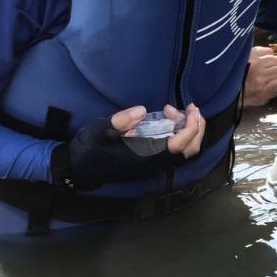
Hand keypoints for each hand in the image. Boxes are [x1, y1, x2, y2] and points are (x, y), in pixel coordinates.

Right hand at [51, 104, 202, 190]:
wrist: (79, 169)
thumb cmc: (88, 149)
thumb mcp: (98, 131)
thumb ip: (119, 121)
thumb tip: (141, 111)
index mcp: (144, 156)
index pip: (179, 145)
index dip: (190, 127)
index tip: (190, 108)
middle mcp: (154, 163)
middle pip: (190, 150)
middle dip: (196, 127)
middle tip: (189, 107)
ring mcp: (154, 164)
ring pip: (185, 151)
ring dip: (189, 130)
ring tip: (175, 110)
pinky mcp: (152, 162)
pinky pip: (176, 151)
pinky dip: (181, 135)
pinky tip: (169, 120)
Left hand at [242, 46, 276, 110]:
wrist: (224, 83)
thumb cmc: (242, 93)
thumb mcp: (259, 99)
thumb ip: (275, 91)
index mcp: (262, 88)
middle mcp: (260, 73)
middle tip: (274, 76)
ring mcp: (255, 61)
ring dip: (275, 64)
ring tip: (268, 68)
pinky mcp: (251, 52)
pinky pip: (268, 50)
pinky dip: (268, 55)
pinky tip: (262, 60)